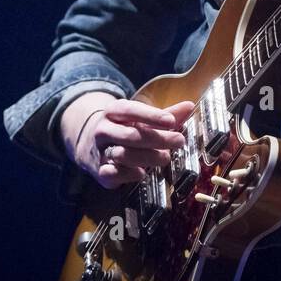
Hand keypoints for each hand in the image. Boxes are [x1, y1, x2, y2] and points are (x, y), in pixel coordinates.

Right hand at [62, 93, 194, 189]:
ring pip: (122, 154)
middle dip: (157, 139)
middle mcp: (103, 130)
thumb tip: (189, 106)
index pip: (131, 110)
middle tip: (179, 141)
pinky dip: (127, 174)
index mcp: (113, 112)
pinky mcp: (99, 171)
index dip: (151, 115)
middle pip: (130, 135)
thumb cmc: (124, 128)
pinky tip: (142, 173)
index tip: (171, 121)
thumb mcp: (141, 118)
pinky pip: (112, 174)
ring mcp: (100, 150)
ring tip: (166, 157)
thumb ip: (165, 114)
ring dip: (147, 157)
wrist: (90, 144)